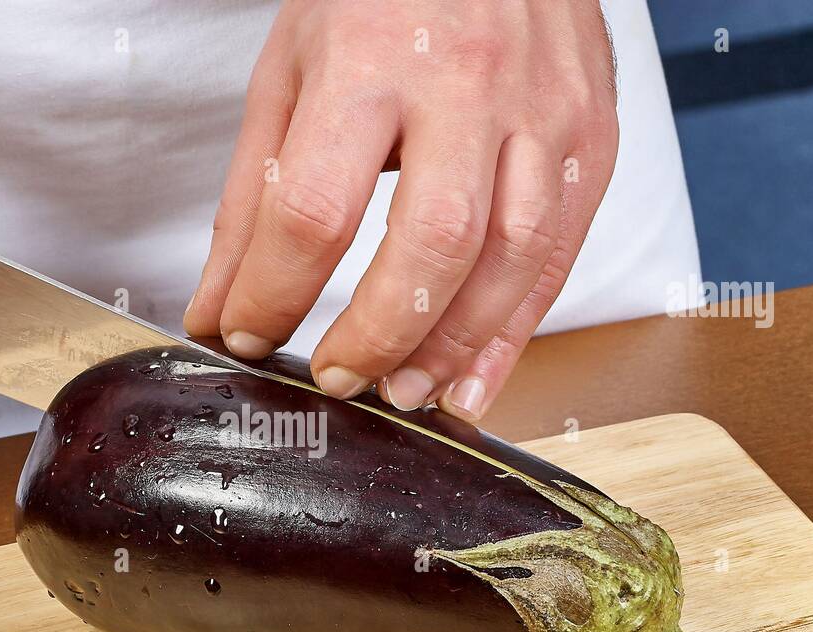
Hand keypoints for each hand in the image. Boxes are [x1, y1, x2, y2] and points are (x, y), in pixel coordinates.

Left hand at [185, 0, 617, 421]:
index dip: (273, 292)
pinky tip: (470, 380)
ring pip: (511, 261)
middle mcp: (468, 86)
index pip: (314, 208)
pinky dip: (514, 333)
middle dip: (376, 334)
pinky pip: (560, 255)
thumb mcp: (291, 72)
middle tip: (336, 377)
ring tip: (400, 391)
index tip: (247, 332)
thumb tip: (219, 308)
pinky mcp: (593, 137)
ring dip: (452, 347)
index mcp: (371, 60)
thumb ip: (251, 197)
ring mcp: (544, 112)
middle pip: (430, 244)